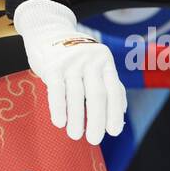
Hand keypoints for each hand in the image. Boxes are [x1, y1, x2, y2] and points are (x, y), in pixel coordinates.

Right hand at [13, 0, 126, 144]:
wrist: (47, 31)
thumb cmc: (76, 57)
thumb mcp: (96, 65)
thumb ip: (109, 84)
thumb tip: (121, 113)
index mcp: (105, 62)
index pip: (114, 90)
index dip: (115, 112)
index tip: (113, 132)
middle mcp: (90, 60)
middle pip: (97, 95)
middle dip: (97, 120)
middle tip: (94, 139)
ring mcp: (71, 62)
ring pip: (76, 94)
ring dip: (76, 119)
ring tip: (75, 135)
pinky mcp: (52, 65)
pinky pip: (57, 90)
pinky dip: (59, 108)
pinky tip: (59, 123)